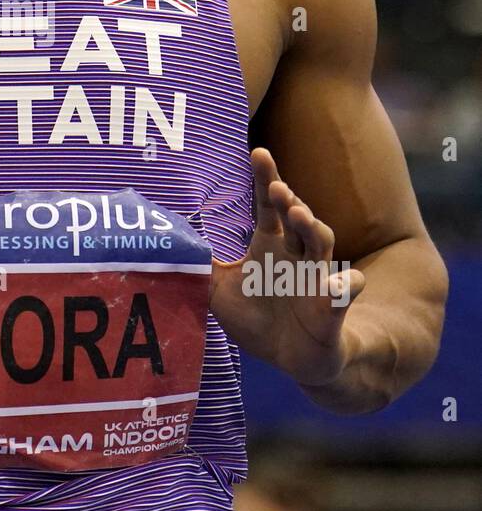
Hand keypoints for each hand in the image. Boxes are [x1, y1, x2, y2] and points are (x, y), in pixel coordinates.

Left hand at [209, 148, 365, 386]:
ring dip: (312, 228)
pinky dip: (345, 287)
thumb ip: (198, 268)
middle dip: (289, 201)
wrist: (292, 359)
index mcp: (270, 244)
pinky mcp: (331, 308)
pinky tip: (339, 285)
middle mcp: (296, 254)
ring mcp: (316, 278)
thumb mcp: (218, 293)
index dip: (265, 178)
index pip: (268, 205)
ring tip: (300, 216)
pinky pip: (343, 293)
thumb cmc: (257, 319)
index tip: (258, 151)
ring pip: (321, 245)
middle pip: (297, 217)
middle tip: (277, 188)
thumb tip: (166, 244)